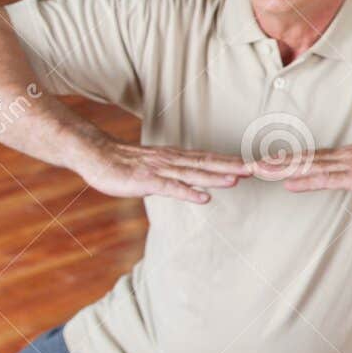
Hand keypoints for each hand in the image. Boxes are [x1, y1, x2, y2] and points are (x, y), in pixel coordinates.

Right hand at [72, 135, 251, 203]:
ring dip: (216, 177)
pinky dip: (189, 192)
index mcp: (176, 158)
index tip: (254, 164)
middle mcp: (172, 161)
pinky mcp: (146, 181)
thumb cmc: (124, 164)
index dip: (232, 162)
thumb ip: (177, 174)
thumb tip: (196, 183)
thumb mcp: (156, 168)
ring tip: (238, 179)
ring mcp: (160, 170)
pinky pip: (171, 188)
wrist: (94, 154)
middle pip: (208, 164)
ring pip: (193, 174)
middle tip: (257, 168)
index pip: (209, 159)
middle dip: (233, 167)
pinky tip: (204, 198)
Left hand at [259, 142, 351, 196]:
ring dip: (280, 168)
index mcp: (343, 156)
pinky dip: (304, 179)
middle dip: (272, 163)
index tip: (260, 163)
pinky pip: (325, 178)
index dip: (283, 160)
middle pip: (300, 159)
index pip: (307, 158)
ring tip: (257, 170)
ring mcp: (347, 165)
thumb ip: (347, 175)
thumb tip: (334, 180)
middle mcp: (340, 156)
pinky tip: (288, 183)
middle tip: (246, 165)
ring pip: (307, 166)